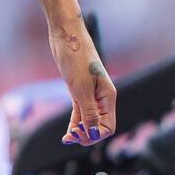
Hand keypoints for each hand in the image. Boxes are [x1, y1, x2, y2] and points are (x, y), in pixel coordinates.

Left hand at [48, 14, 116, 146]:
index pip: (108, 126)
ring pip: (89, 120)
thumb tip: (93, 135)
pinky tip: (68, 132)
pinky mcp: (78, 89)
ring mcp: (90, 93)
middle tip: (70, 137)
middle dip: (87, 135)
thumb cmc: (75, 57)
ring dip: (79, 131)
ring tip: (67, 139)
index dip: (95, 135)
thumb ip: (89, 113)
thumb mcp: (81, 88)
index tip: (79, 135)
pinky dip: (75, 122)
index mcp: (108, 96)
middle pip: (99, 125)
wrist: (66, 35)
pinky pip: (80, 111)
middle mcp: (102, 97)